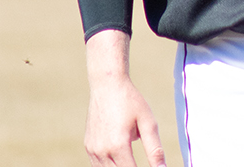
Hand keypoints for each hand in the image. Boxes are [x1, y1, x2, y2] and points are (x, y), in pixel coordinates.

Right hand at [84, 30, 166, 166]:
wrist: (107, 85)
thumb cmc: (130, 101)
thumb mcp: (148, 123)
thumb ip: (155, 149)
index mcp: (118, 146)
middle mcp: (102, 150)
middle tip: (142, 163)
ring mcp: (92, 149)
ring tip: (132, 160)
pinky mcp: (88, 146)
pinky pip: (98, 165)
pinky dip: (109, 166)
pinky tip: (121, 161)